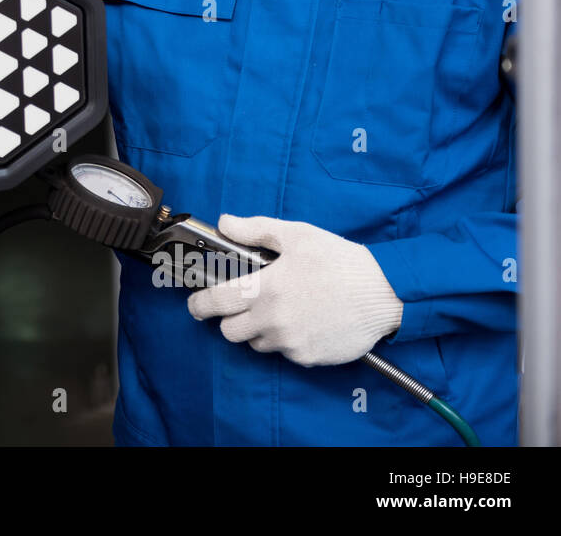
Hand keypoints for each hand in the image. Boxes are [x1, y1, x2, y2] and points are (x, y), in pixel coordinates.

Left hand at [186, 214, 402, 366]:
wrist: (385, 293)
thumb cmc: (341, 261)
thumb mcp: (296, 235)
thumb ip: (255, 229)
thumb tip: (225, 223)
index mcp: (264, 289)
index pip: (214, 303)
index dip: (199, 305)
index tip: (197, 304)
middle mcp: (272, 320)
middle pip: (229, 332)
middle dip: (230, 319)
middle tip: (243, 306)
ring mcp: (291, 342)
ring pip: (256, 344)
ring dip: (258, 331)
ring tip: (280, 311)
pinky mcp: (309, 358)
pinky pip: (285, 353)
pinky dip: (287, 341)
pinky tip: (303, 322)